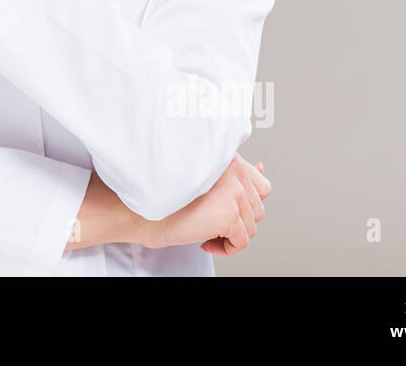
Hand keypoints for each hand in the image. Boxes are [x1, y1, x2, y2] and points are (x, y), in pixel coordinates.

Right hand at [143, 154, 270, 254]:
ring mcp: (233, 191)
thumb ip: (236, 174)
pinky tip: (206, 241)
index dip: (246, 204)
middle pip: (258, 209)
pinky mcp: (229, 214)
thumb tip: (262, 168)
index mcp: (227, 158)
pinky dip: (226, 248)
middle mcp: (233, 170)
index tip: (225, 212)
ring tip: (207, 232)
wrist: (143, 212)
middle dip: (237, 223)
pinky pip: (242, 241)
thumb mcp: (206, 178)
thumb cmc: (167, 196)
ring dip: (231, 236)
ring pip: (251, 226)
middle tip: (211, 224)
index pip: (261, 185)